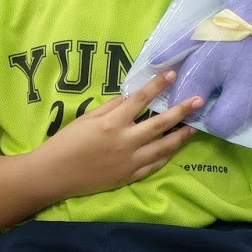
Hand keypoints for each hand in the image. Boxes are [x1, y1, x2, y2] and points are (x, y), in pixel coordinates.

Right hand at [44, 71, 200, 198]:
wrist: (52, 175)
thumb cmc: (66, 143)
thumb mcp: (86, 119)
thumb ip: (111, 107)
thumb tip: (132, 95)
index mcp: (112, 124)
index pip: (140, 100)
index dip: (158, 86)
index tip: (173, 73)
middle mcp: (124, 143)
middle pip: (160, 124)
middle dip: (182, 111)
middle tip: (199, 100)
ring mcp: (129, 162)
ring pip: (163, 147)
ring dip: (181, 136)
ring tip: (194, 126)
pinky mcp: (128, 177)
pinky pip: (154, 166)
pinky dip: (166, 156)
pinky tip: (175, 148)